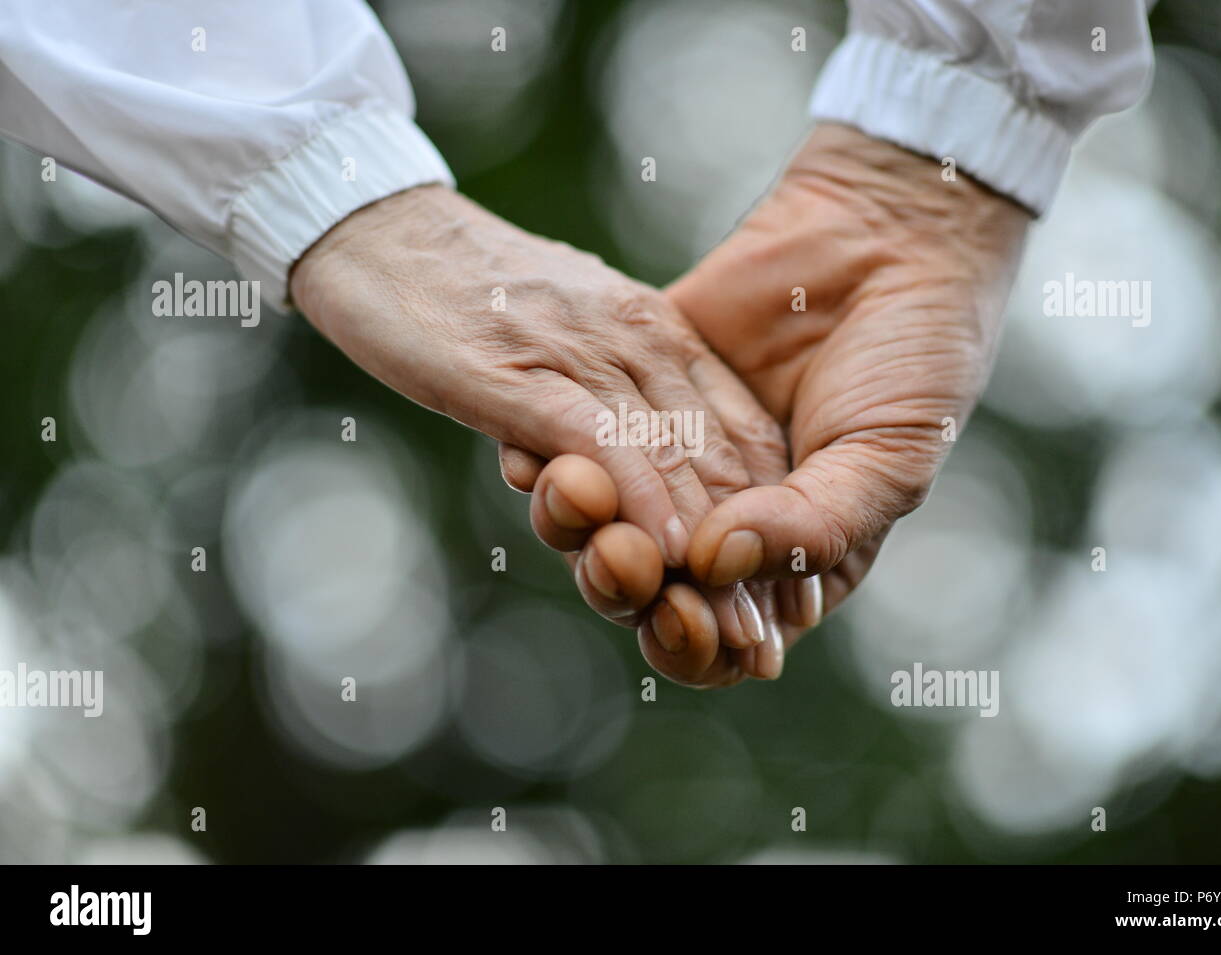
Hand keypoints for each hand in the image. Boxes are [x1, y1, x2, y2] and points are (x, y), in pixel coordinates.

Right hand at [290, 184, 787, 661]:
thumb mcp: (569, 332)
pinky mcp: (523, 372)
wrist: (380, 230)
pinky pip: (602, 441)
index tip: (783, 591)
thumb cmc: (467, 291)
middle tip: (768, 638)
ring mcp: (584, 355)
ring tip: (736, 624)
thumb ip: (616, 385)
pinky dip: (641, 501)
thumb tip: (648, 455)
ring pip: (672, 458)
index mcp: (656, 334)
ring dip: (710, 549)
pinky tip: (666, 556)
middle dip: (750, 555)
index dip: (769, 516)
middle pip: (718, 458)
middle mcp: (639, 342)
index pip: (738, 430)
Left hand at [499, 126, 1030, 686]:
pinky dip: (548, 457)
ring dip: (576, 529)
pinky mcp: (637, 395)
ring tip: (575, 498)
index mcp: (793, 558)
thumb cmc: (913, 356)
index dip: (693, 646)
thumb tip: (713, 566)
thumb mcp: (888, 457)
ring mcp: (676, 459)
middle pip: (650, 590)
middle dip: (623, 588)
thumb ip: (811, 527)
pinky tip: (532, 456)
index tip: (680, 620)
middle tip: (621, 560)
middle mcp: (728, 521)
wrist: (884, 229)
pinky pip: (578, 439)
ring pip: (604, 523)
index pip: (725, 639)